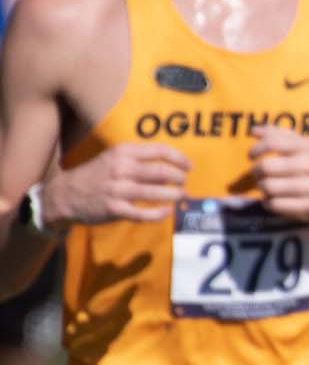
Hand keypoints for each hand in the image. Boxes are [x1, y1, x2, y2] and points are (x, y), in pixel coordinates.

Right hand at [42, 143, 189, 225]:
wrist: (64, 194)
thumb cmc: (96, 174)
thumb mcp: (113, 157)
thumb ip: (138, 157)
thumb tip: (171, 162)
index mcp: (122, 152)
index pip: (160, 151)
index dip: (179, 159)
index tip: (189, 166)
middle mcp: (121, 168)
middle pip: (161, 171)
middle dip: (179, 178)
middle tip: (184, 183)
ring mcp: (117, 190)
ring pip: (155, 192)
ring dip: (174, 195)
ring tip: (181, 196)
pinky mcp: (114, 209)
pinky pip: (143, 213)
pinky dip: (159, 214)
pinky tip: (166, 212)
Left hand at [249, 125, 308, 221]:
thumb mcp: (299, 145)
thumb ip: (277, 134)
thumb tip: (254, 130)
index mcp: (305, 147)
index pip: (272, 143)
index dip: (256, 149)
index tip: (252, 156)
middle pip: (265, 167)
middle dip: (256, 171)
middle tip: (259, 174)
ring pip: (268, 186)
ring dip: (261, 187)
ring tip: (266, 187)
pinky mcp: (307, 205)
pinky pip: (274, 204)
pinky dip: (268, 203)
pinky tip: (272, 200)